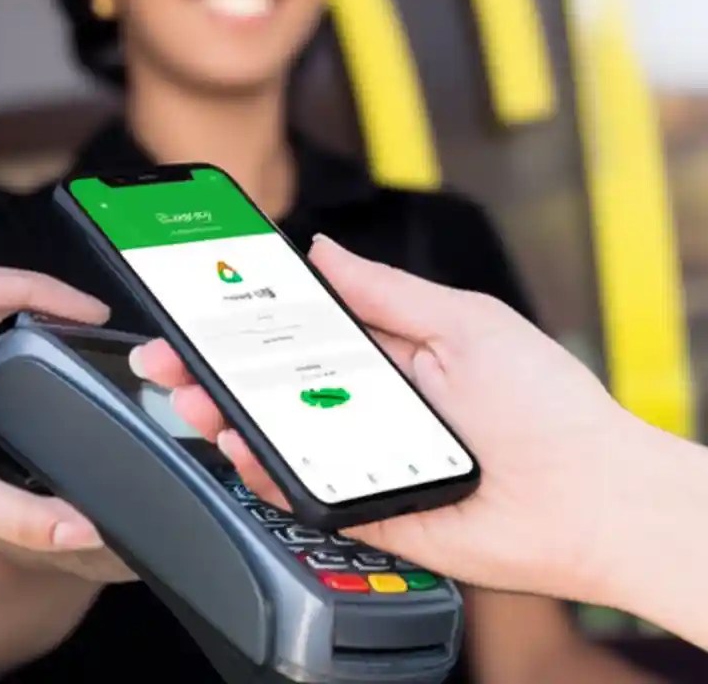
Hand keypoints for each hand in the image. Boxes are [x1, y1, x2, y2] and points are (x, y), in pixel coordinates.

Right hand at [130, 235, 677, 605]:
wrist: (588, 497)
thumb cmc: (544, 404)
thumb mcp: (463, 321)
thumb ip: (383, 291)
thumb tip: (322, 249)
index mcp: (381, 354)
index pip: (292, 331)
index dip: (240, 318)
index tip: (195, 301)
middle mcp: (358, 405)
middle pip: (265, 385)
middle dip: (208, 368)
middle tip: (168, 356)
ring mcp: (352, 456)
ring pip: (268, 436)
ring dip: (221, 414)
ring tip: (195, 395)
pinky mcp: (356, 507)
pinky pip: (292, 490)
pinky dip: (258, 469)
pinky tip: (241, 442)